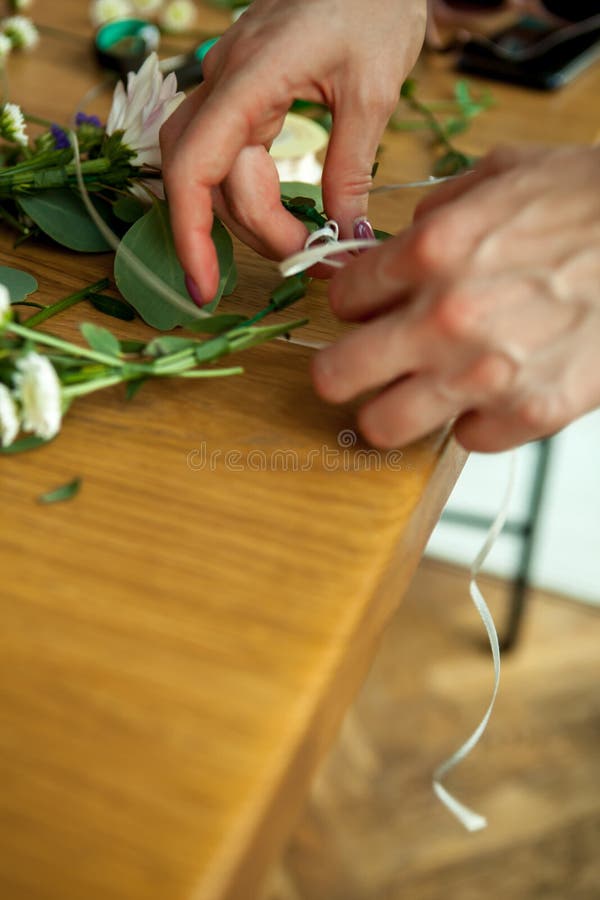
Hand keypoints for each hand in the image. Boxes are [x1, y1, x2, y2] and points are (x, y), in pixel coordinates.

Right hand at [160, 0, 425, 302]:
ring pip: (212, 171)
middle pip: (203, 178)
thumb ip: (350, 168)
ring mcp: (228, 85)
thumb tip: (342, 235)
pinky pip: (229, 154)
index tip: (206, 286)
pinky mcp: (244, 93)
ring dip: (253, 217)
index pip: (192, 168)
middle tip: (310, 257)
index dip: (190, 235)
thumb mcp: (374, 91)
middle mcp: (223, 81)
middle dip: (249, 232)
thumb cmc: (375, 2)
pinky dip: (252, 193)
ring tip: (307, 242)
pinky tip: (281, 215)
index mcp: (249, 76)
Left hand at [312, 144, 599, 451]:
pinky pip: (467, 438)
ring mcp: (486, 373)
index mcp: (431, 253)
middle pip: (335, 375)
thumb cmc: (591, 202)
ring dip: (392, 410)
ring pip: (383, 425)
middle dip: (341, 369)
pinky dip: (474, 420)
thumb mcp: (505, 174)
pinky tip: (492, 393)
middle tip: (361, 366)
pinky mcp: (531, 413)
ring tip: (415, 394)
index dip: (354, 305)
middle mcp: (445, 318)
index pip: (343, 299)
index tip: (370, 311)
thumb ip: (438, 209)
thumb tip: (404, 237)